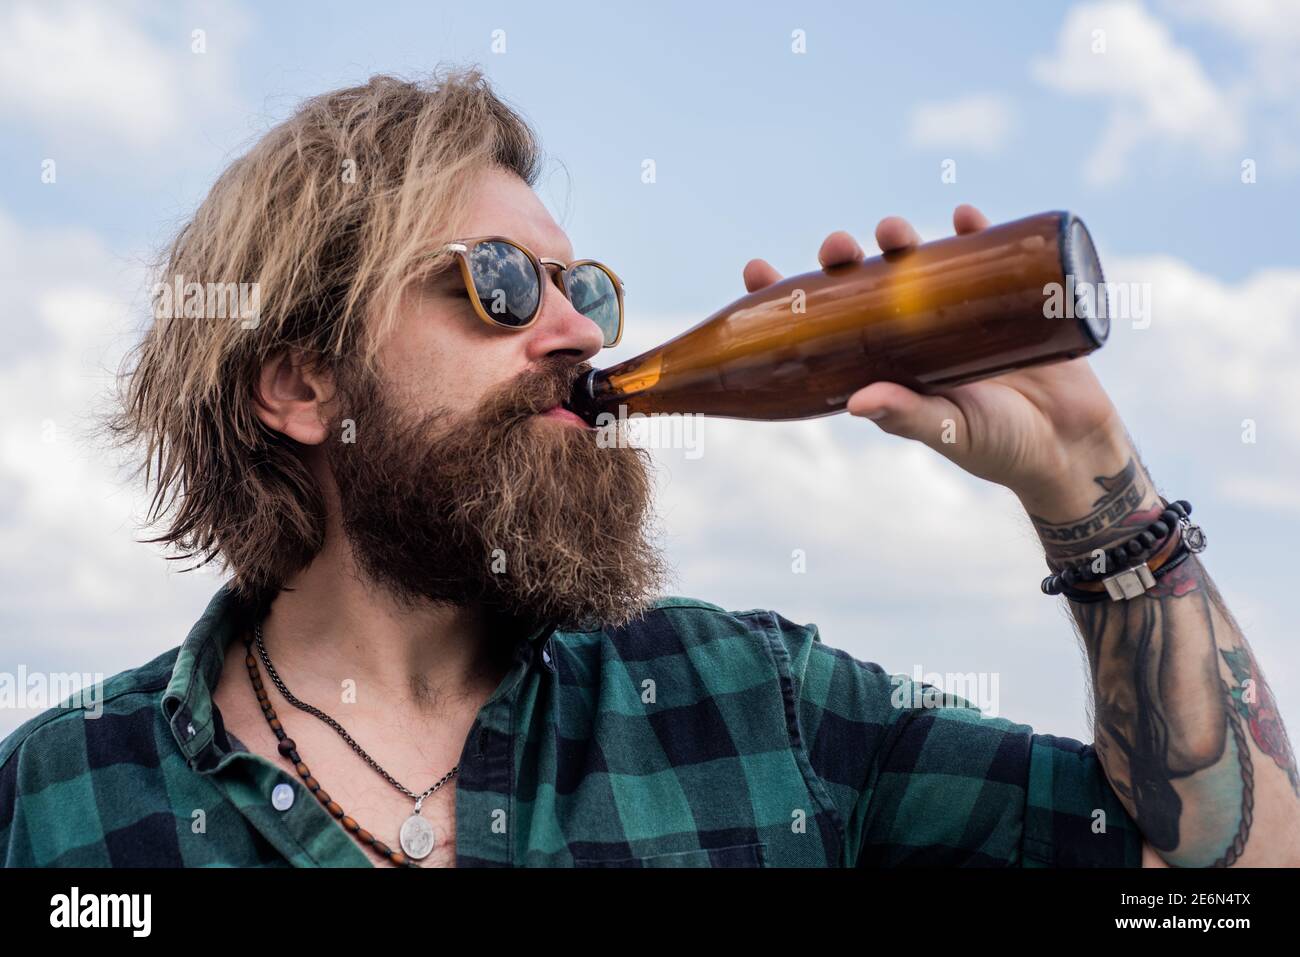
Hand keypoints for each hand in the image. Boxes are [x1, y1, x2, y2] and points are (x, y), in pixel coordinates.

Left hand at [742, 204, 1134, 513]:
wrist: (1072, 446)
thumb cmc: (1000, 447)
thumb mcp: (948, 432)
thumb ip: (907, 416)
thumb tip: (856, 401)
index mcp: (887, 365)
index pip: (825, 326)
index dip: (790, 299)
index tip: (757, 271)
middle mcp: (914, 334)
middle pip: (866, 284)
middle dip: (844, 259)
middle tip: (837, 246)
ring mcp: (960, 313)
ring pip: (918, 264)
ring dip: (902, 241)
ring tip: (893, 231)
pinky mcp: (1011, 299)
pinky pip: (990, 255)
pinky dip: (977, 231)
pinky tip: (965, 214)